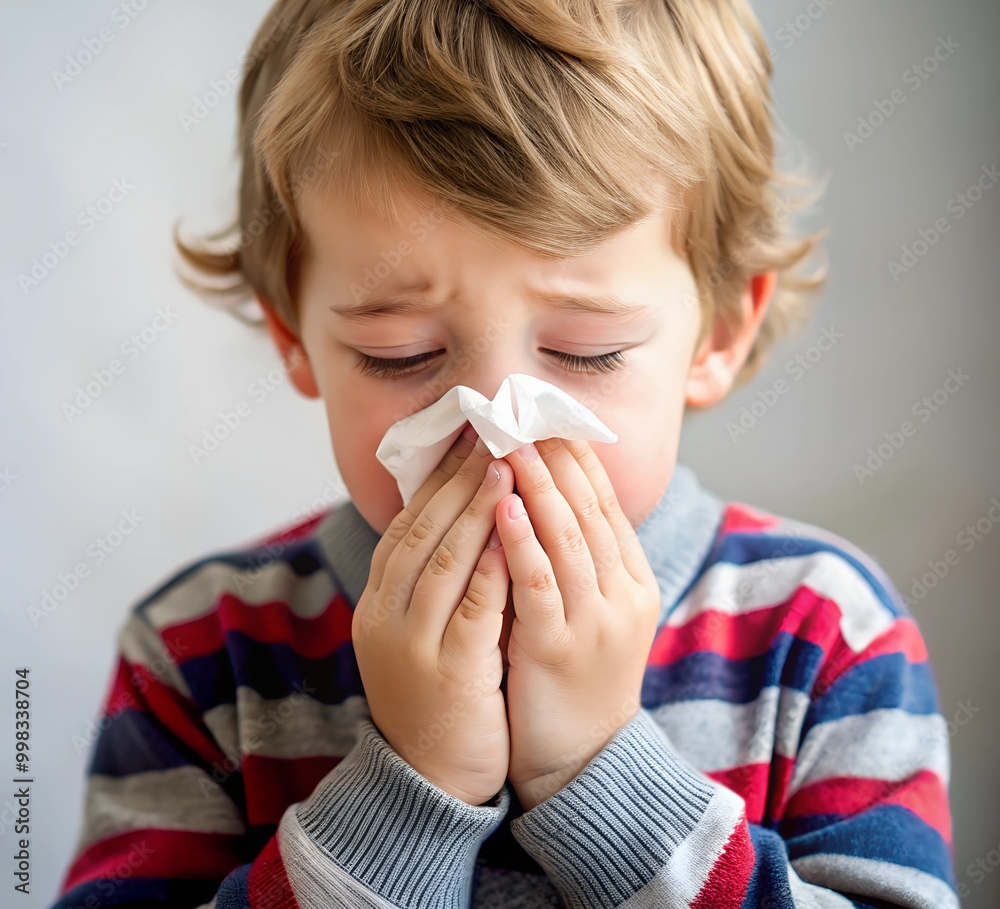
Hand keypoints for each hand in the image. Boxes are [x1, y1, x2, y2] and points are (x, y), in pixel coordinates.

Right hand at [352, 424, 515, 805]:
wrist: (427, 777)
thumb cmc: (437, 690)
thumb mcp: (420, 627)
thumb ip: (434, 574)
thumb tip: (463, 509)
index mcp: (378, 600)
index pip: (408, 523)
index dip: (439, 478)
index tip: (470, 439)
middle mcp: (385, 615)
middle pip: (422, 530)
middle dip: (459, 479)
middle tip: (491, 435)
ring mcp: (412, 643)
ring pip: (443, 560)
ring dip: (475, 509)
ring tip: (506, 466)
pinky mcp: (448, 672)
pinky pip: (473, 608)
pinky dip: (493, 567)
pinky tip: (516, 533)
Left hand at [492, 437, 660, 810]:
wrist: (582, 759)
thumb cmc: (576, 676)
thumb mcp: (591, 610)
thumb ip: (578, 559)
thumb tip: (545, 495)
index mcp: (631, 581)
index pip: (605, 505)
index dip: (577, 459)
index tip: (548, 418)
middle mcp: (621, 594)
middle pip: (589, 511)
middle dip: (555, 459)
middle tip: (526, 415)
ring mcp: (594, 621)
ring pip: (568, 538)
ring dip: (538, 486)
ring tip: (512, 445)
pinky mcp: (558, 647)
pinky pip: (539, 583)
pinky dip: (521, 540)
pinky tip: (501, 505)